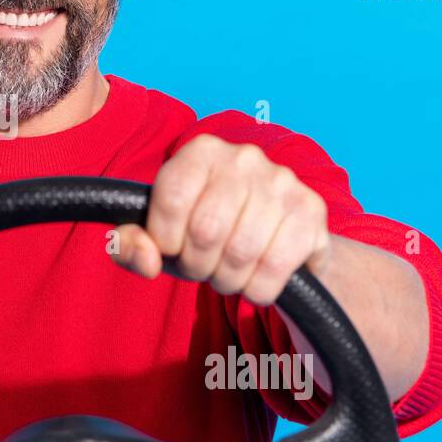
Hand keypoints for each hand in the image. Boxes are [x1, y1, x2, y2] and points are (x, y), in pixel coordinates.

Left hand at [111, 134, 332, 305]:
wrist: (274, 240)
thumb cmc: (204, 235)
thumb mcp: (160, 237)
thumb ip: (130, 245)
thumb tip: (147, 259)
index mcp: (201, 151)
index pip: (171, 200)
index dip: (166, 240)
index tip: (173, 247)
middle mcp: (243, 157)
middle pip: (206, 230)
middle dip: (197, 265)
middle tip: (203, 267)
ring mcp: (282, 180)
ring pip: (240, 253)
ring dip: (227, 280)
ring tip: (228, 273)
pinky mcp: (311, 211)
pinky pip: (274, 269)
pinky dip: (257, 290)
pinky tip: (255, 279)